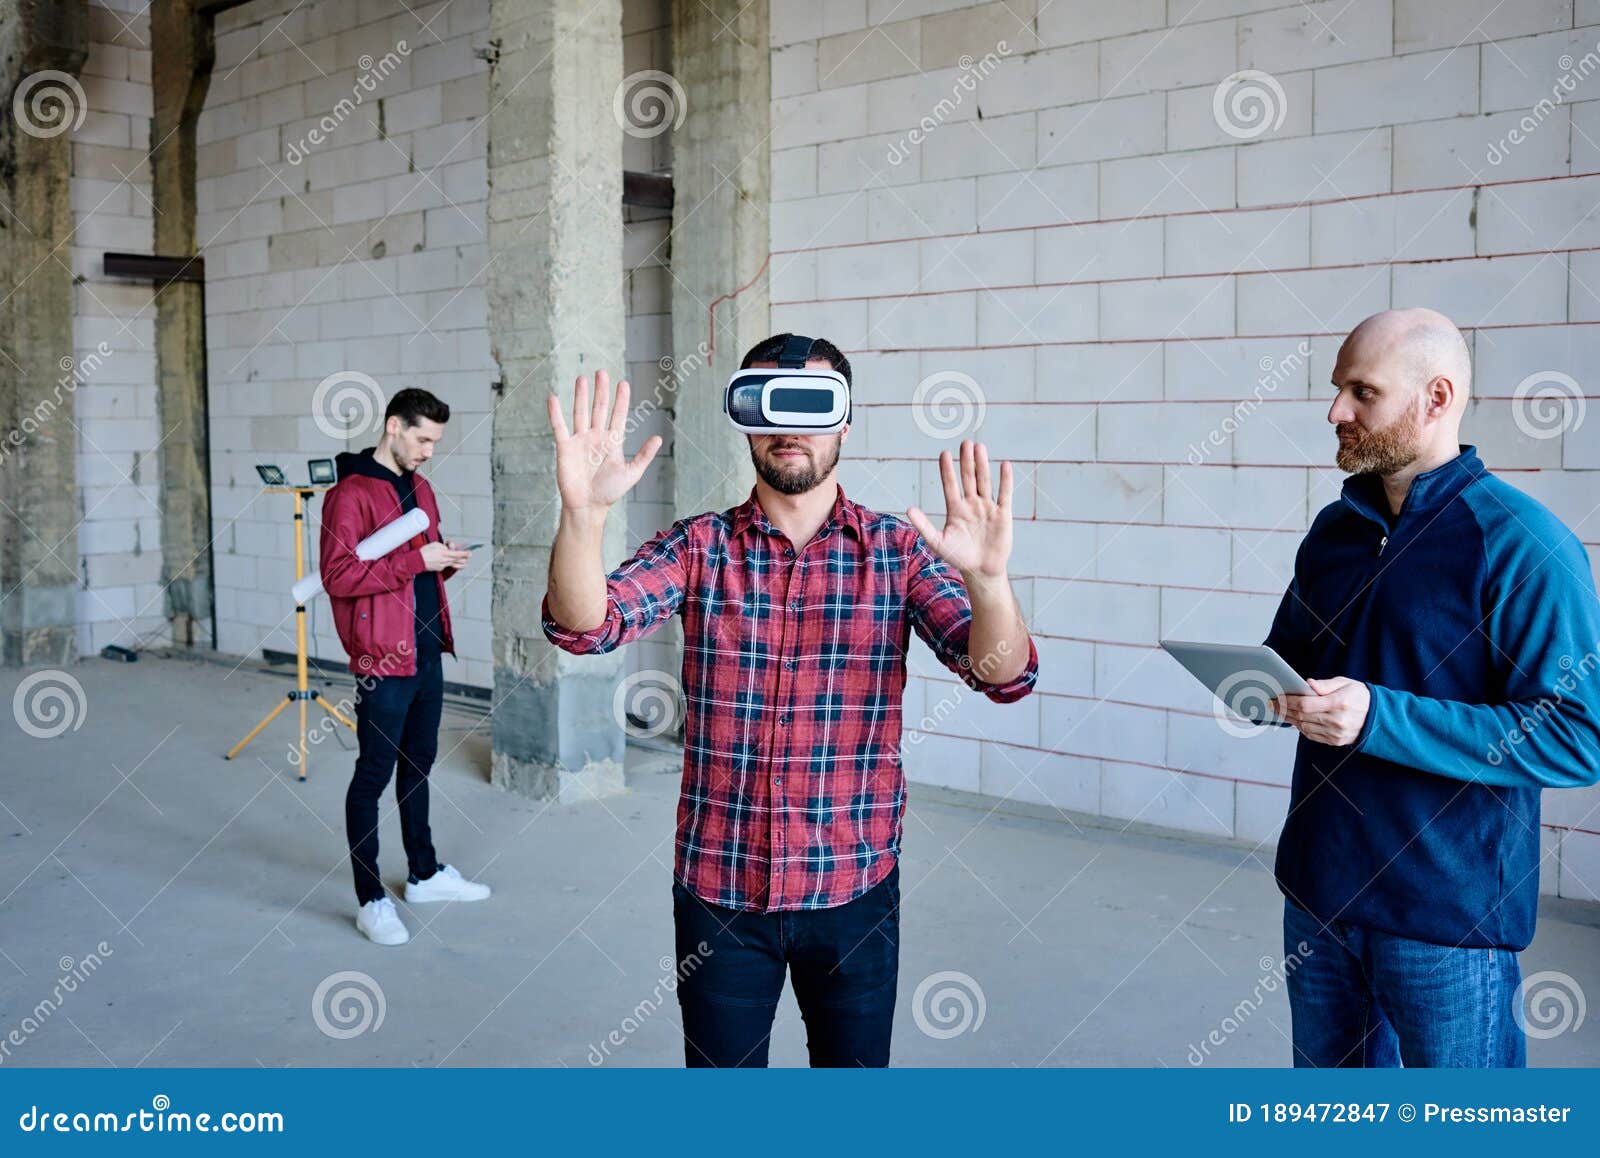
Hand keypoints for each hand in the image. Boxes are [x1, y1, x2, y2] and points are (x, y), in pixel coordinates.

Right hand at [421, 541, 469, 571]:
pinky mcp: (440, 568)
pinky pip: (447, 565)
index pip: (457, 554)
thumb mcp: (435, 544)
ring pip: (454, 564)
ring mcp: (443, 565)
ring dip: (460, 563)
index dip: (464, 554)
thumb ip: (444, 546)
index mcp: (444, 553)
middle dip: (464, 558)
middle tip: (468, 556)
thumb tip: (448, 549)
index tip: (469, 553)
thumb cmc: (424, 552)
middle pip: (458, 560)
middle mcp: (445, 561)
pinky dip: (450, 563)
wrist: (417, 561)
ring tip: (465, 562)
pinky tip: (450, 561)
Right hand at [548, 370, 661, 514]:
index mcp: (612, 441)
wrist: (588, 507)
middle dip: (601, 391)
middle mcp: (596, 437)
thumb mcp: (631, 473)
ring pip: (580, 413)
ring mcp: (580, 440)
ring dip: (581, 396)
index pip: (618, 415)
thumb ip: (644, 456)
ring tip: (582, 378)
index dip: (621, 400)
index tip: (624, 383)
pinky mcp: (565, 447)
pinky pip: (559, 427)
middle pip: (599, 409)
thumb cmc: (609, 492)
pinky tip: (553, 399)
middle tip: (602, 372)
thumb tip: (659, 438)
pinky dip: (555, 413)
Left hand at [906, 440, 1013, 583]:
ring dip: (982, 465)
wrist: (981, 571)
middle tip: (965, 442)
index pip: (950, 485)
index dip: (947, 470)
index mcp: (955, 509)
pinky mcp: (1003, 514)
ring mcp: (987, 508)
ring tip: (979, 447)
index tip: (944, 454)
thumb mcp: (937, 542)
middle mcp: (971, 504)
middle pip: (968, 478)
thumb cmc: (958, 557)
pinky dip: (1005, 480)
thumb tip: (908, 509)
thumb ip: (923, 525)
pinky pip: (1004, 494)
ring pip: (984, 482)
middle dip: (966, 461)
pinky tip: (1005, 465)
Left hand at [1275, 677, 1370, 745]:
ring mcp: (1336, 733)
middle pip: (1301, 716)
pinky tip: (1293, 719)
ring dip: (1289, 719)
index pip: (1305, 704)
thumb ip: (1325, 684)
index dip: (1287, 701)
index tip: (1276, 697)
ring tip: (1279, 710)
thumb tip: (1308, 683)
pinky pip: (1311, 735)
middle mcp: (1337, 721)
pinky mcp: (1335, 741)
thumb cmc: (1360, 697)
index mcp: (1339, 703)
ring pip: (1304, 727)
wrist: (1378, 717)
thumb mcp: (1346, 683)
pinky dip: (1300, 727)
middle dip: (1283, 709)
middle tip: (1271, 703)